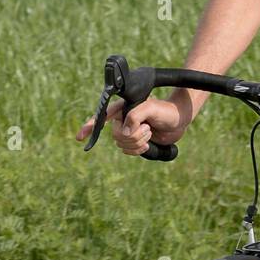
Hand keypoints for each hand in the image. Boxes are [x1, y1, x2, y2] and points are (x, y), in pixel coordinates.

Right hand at [77, 91, 193, 156]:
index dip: (89, 126)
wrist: (179, 121)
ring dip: (138, 142)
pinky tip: (147, 145)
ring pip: (122, 144)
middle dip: (131, 136)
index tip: (80, 137)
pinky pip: (128, 151)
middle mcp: (123, 119)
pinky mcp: (136, 141)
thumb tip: (125, 132)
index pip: (102, 116)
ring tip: (150, 132)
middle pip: (115, 134)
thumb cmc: (166, 111)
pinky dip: (138, 150)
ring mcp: (129, 131)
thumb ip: (135, 116)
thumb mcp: (151, 108)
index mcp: (123, 108)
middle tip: (146, 128)